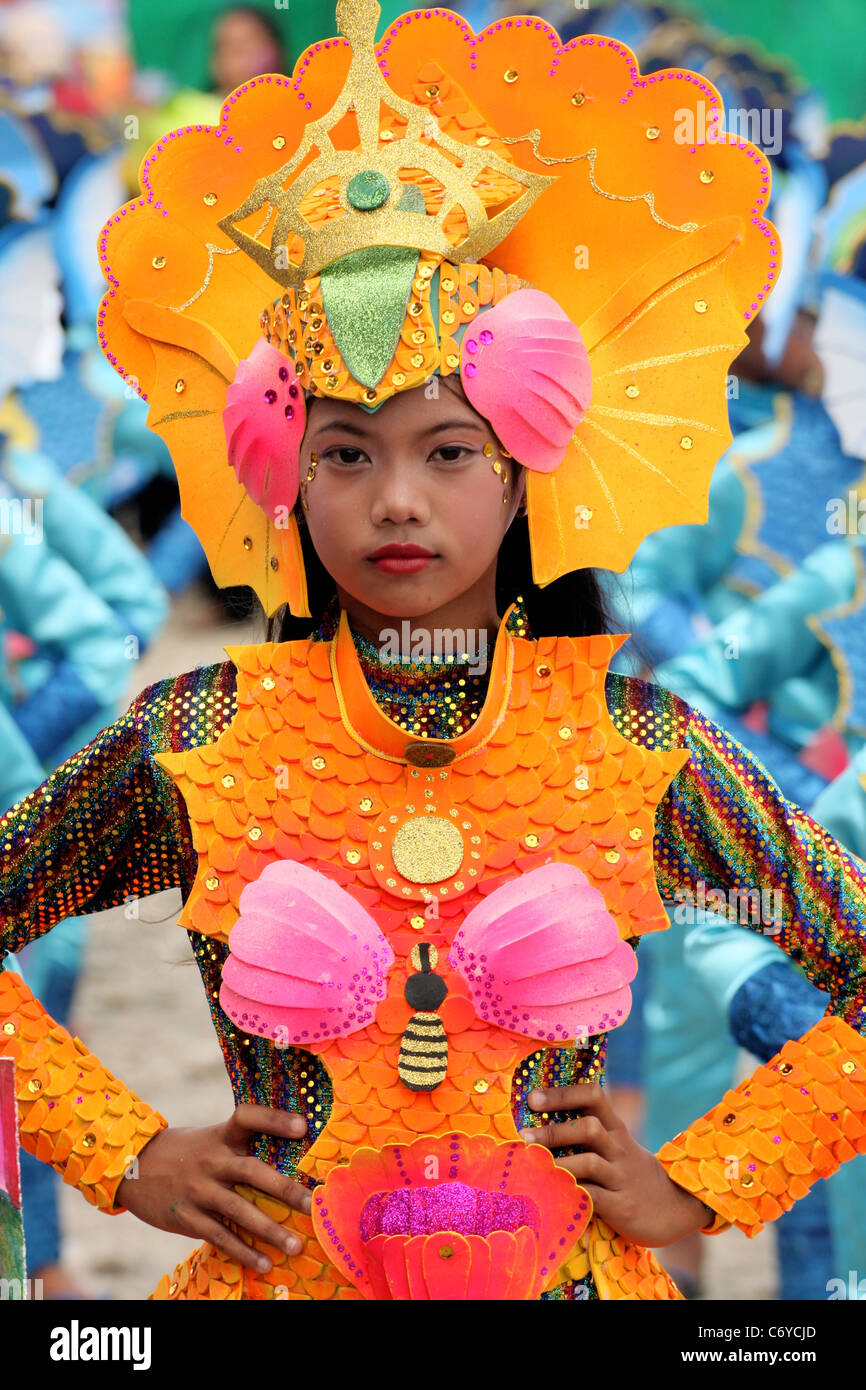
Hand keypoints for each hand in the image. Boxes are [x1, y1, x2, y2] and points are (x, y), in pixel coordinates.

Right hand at [116, 1104, 311, 1272]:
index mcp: (220, 1135)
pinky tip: (264, 1263)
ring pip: (239, 1210)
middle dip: (285, 1189)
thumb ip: (239, 1148)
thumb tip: (287, 1162)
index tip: (303, 1127)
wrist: (132, 1166)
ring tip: (296, 1246)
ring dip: (270, 1230)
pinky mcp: (187, 1216)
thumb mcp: (209, 1139)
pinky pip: (220, 1235)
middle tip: (312, 1205)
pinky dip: (244, 1251)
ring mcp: (199, 1189)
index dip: (275, 1120)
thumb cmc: (185, 1153)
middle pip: (252, 1171)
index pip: (248, 1117)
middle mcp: (211, 1160)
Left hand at [519, 1084, 709, 1247]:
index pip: (593, 1096)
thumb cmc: (631, 1173)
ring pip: (590, 1162)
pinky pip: (594, 1197)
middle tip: (524, 1135)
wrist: (676, 1208)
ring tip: (533, 1165)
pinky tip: (551, 1193)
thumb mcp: (618, 1146)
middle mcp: (619, 1149)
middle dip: (554, 1131)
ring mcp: (621, 1177)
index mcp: (616, 1129)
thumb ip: (590, 1132)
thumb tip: (540, 1118)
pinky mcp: (622, 1206)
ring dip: (559, 1162)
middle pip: (588, 1127)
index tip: (532, 1098)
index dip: (562, 1094)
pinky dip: (571, 1193)